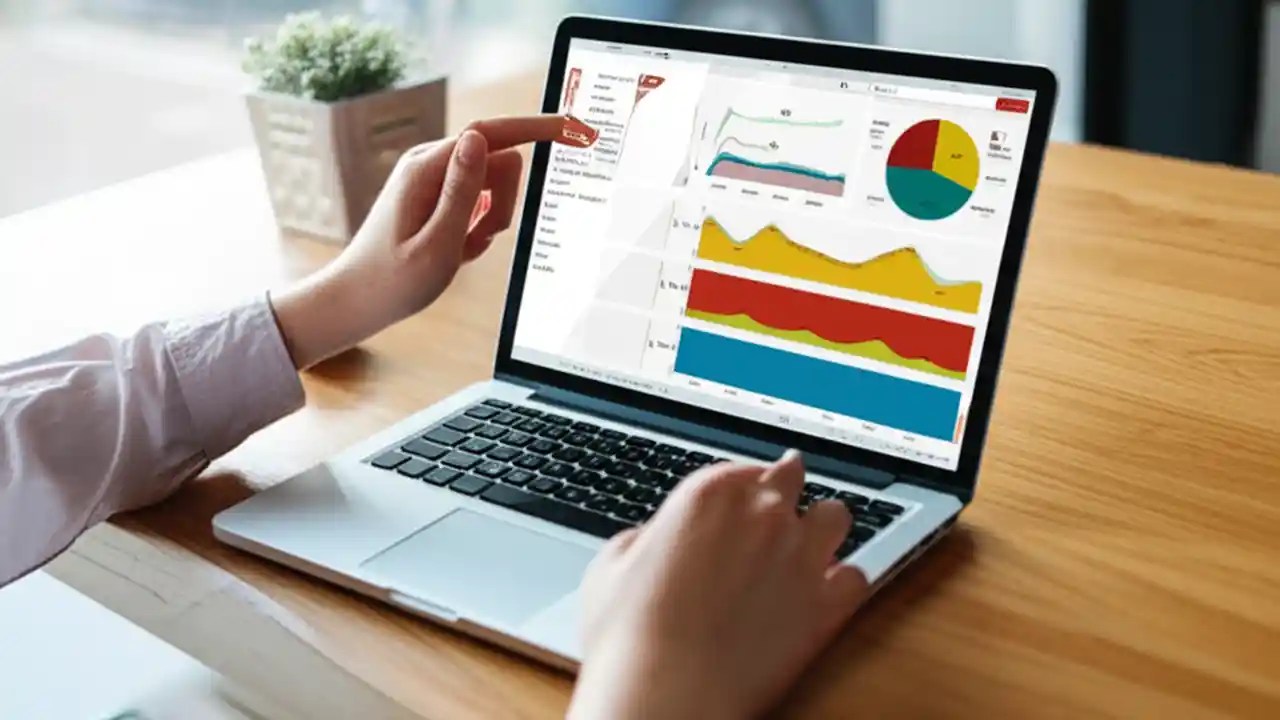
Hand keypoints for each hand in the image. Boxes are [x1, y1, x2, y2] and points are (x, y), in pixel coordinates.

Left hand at [272, 115, 564, 367]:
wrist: (357, 301)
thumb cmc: (393, 281)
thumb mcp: (438, 243)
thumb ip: (463, 190)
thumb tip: (480, 137)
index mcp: (427, 169)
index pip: (492, 133)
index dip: (537, 129)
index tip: (574, 129)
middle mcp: (429, 163)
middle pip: (499, 163)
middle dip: (504, 203)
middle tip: (478, 239)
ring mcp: (432, 178)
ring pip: (494, 184)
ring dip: (490, 221)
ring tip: (462, 249)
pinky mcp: (436, 193)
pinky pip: (479, 201)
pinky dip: (477, 228)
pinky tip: (455, 249)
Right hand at [569, 451, 870, 719]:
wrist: (665, 692)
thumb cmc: (629, 636)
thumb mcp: (612, 567)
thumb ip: (647, 539)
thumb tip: (657, 541)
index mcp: (710, 494)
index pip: (742, 469)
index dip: (742, 485)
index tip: (740, 499)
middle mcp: (763, 514)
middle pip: (792, 478)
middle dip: (785, 491)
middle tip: (777, 508)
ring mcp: (801, 557)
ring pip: (836, 516)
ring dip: (823, 527)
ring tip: (808, 547)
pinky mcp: (827, 605)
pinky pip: (857, 576)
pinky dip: (843, 582)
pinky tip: (825, 594)